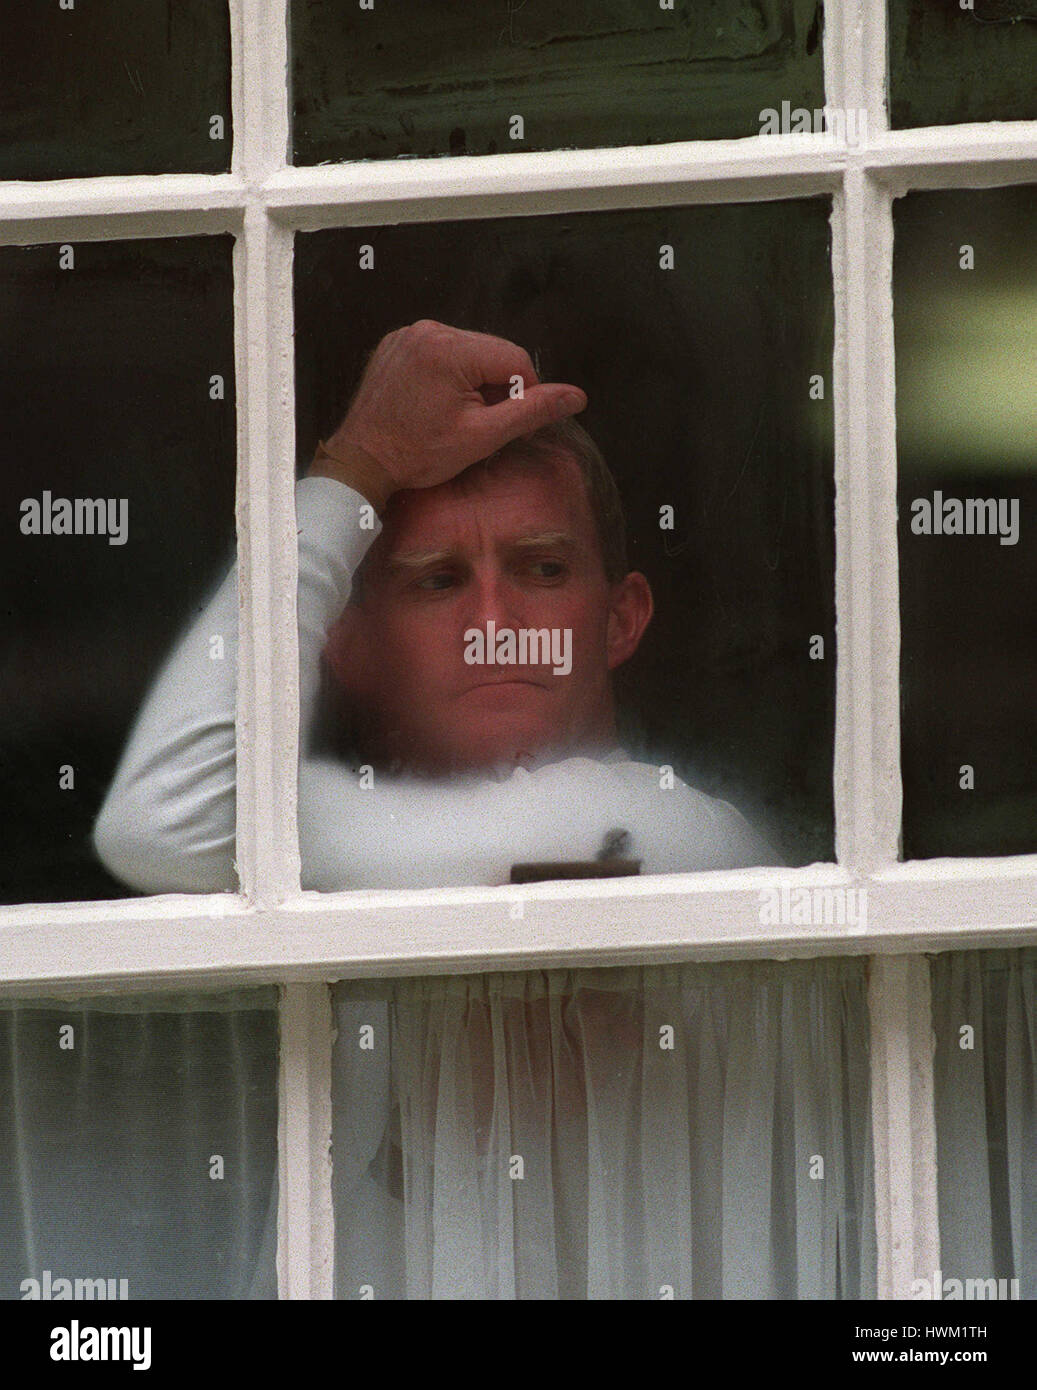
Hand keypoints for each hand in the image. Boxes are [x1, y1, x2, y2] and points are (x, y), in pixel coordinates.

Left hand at [313, 320, 586, 495]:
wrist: (362, 461)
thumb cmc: (419, 455)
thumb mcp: (483, 436)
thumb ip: (531, 411)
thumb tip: (576, 396)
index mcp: (450, 349)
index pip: (516, 358)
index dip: (523, 393)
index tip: (508, 423)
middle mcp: (429, 330)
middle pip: (492, 351)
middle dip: (496, 386)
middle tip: (479, 423)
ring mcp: (409, 333)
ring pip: (469, 350)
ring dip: (474, 380)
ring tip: (455, 415)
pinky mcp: (397, 343)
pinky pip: (441, 351)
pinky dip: (449, 374)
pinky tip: (436, 404)